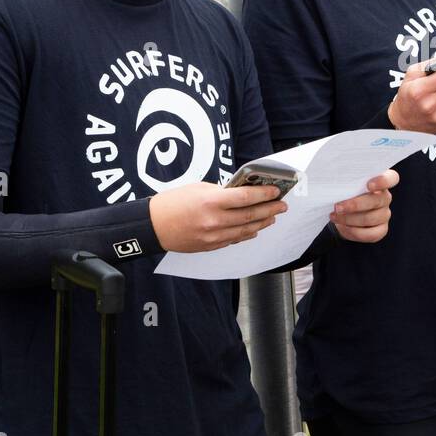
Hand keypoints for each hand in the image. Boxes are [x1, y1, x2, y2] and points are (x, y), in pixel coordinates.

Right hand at [149, 182, 287, 252]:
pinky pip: (234, 240)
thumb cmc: (173, 202)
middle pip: (251, 215)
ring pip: (246, 230)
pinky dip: (247, 234)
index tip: (276, 190)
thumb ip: (221, 192)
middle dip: (270, 209)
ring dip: (262, 222)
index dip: (265, 194)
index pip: (246, 197)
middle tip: (282, 205)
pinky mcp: (210, 246)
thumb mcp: (198, 188)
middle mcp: (215, 220)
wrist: (152, 226)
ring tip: (273, 216)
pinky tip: (255, 229)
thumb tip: (242, 193)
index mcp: (211, 201)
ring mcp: (213, 236)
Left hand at [331, 169, 398, 243]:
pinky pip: (370, 234)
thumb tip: (337, 184)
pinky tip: (342, 227)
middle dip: (355, 205)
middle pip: (377, 200)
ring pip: (371, 218)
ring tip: (335, 217)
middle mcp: (385, 197)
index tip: (369, 185)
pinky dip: (353, 231)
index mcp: (381, 182)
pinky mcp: (381, 230)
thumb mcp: (345, 185)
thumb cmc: (345, 193)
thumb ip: (347, 182)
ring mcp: (385, 214)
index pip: (392, 178)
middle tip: (337, 207)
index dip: (383, 181)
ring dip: (350, 219)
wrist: (342, 212)